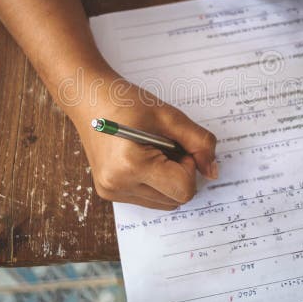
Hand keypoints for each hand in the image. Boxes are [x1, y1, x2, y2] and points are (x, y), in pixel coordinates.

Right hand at [70, 70, 217, 210]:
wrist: (89, 99)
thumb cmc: (126, 102)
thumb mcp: (169, 116)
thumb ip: (199, 142)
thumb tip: (213, 172)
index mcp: (131, 165)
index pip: (184, 189)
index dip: (189, 166)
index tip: (177, 145)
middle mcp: (118, 185)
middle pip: (176, 199)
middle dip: (180, 173)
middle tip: (165, 146)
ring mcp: (111, 192)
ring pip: (165, 202)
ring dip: (168, 179)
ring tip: (152, 151)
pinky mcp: (109, 193)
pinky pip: (150, 199)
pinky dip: (155, 182)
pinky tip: (142, 158)